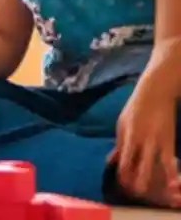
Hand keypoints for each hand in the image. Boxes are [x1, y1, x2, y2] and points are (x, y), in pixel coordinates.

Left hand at [113, 80, 180, 201]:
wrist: (156, 92)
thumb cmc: (136, 107)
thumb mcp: (122, 123)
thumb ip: (119, 143)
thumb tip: (112, 160)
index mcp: (127, 136)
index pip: (123, 161)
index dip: (122, 175)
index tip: (122, 185)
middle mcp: (141, 142)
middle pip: (137, 167)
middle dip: (136, 183)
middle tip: (135, 194)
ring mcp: (156, 142)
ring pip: (153, 166)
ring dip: (151, 181)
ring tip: (150, 194)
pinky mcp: (169, 141)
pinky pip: (170, 160)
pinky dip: (171, 172)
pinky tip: (173, 184)